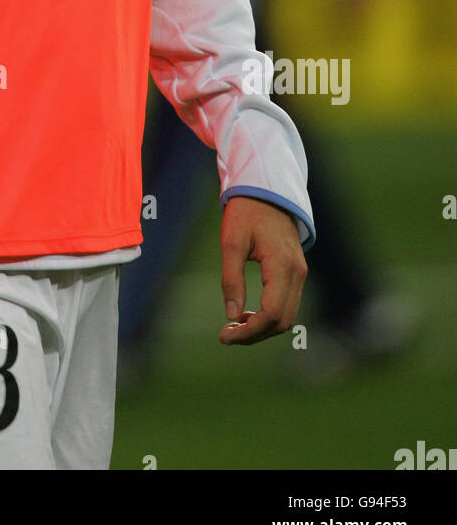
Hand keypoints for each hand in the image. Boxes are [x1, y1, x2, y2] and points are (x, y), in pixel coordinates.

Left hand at [218, 195, 306, 345]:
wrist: (267, 189)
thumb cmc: (246, 211)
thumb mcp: (231, 242)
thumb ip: (231, 279)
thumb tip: (232, 315)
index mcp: (282, 266)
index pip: (271, 314)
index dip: (248, 331)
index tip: (224, 335)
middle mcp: (297, 273)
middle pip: (282, 321)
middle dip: (255, 334)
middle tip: (226, 335)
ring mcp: (300, 273)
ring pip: (286, 315)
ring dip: (262, 327)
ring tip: (234, 326)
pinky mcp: (296, 271)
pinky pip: (287, 303)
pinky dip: (269, 316)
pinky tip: (247, 314)